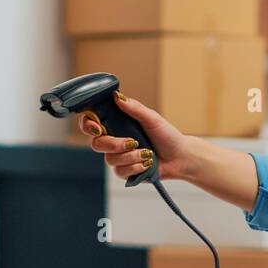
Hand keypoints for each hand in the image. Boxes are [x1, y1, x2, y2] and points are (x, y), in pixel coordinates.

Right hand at [78, 93, 193, 182]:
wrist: (180, 157)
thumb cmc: (167, 136)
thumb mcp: (152, 119)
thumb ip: (135, 109)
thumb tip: (117, 96)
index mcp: (118, 124)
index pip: (92, 123)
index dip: (88, 124)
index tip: (98, 127)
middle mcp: (115, 140)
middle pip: (97, 143)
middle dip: (114, 144)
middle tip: (132, 142)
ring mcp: (119, 156)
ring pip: (109, 159)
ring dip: (131, 156)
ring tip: (148, 153)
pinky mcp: (125, 171)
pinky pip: (119, 171)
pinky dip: (136, 167)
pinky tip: (147, 163)